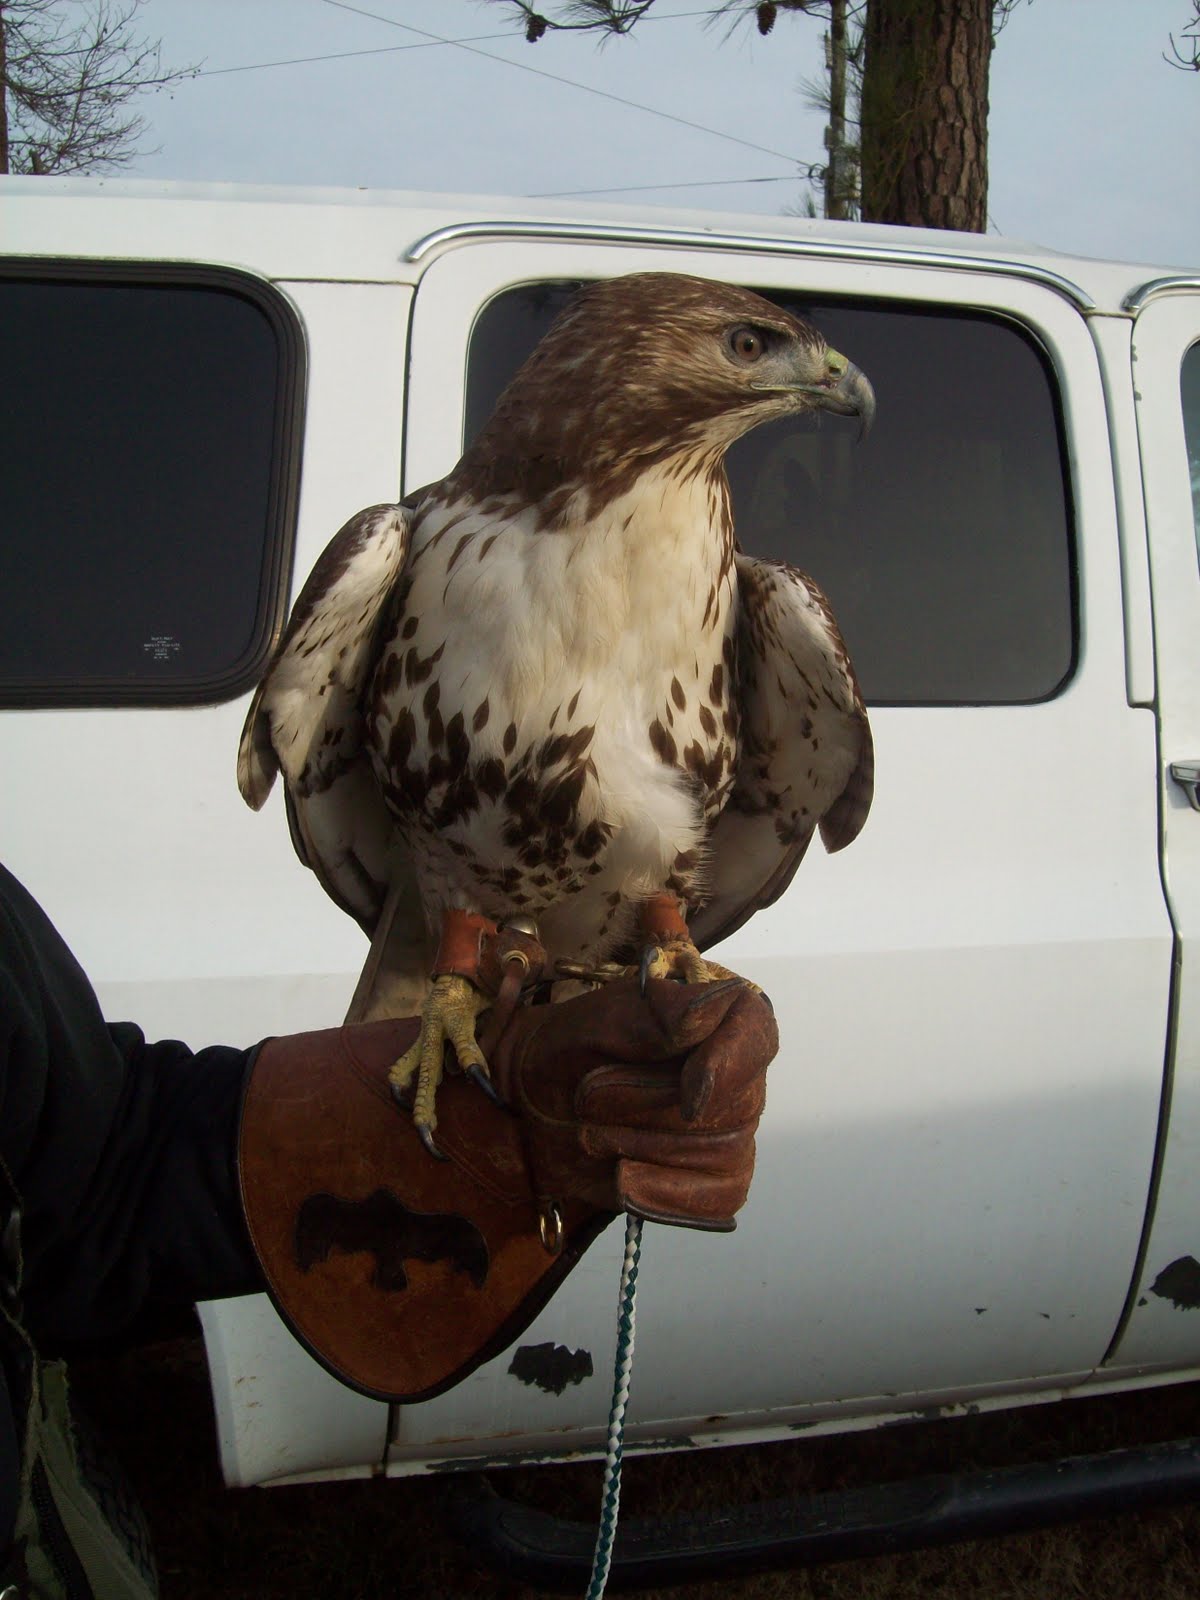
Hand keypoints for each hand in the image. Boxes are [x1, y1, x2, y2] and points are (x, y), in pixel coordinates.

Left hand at [490, 976, 775, 1229]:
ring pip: (721, 1154)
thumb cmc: (574, 1046)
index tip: (689, 1094)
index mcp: (720, 1015)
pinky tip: (621, 1176)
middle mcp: (737, 1072)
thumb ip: (662, 1014)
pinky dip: (663, 1193)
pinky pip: (716, 1199)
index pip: (756, 1032)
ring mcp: (732, 1129)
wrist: (536, 1099)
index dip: (729, 1065)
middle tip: (587, 1095)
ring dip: (641, 1146)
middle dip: (649, 1108)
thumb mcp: (603, 1019)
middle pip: (732, 1107)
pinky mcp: (713, 1180)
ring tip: (590, 1131)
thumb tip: (714, 1007)